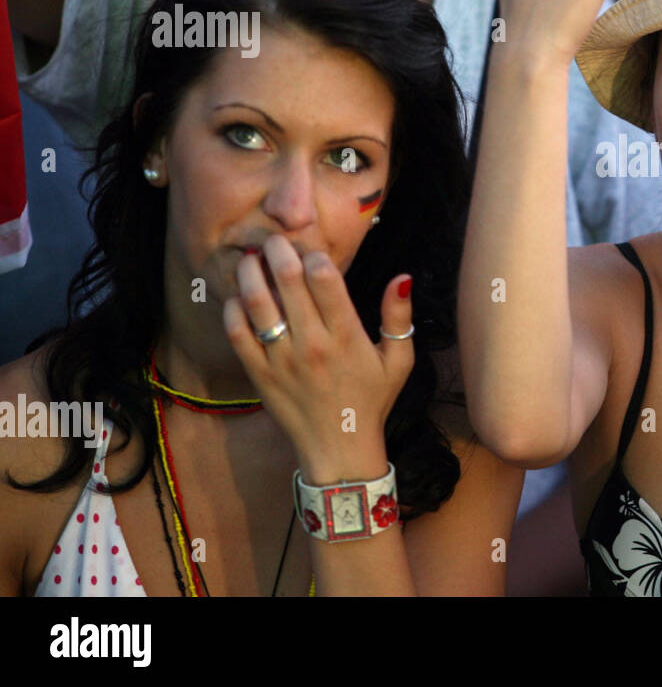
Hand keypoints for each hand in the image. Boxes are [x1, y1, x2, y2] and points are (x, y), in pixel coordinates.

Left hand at [222, 234, 412, 481]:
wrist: (340, 449)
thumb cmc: (371, 401)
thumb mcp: (399, 360)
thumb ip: (398, 317)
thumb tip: (402, 277)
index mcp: (347, 336)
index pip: (325, 278)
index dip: (315, 255)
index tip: (313, 252)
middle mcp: (313, 344)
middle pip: (288, 281)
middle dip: (278, 250)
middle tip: (274, 239)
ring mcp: (283, 359)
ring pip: (258, 302)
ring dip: (251, 272)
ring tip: (251, 258)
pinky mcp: (260, 375)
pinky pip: (238, 334)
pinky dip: (233, 309)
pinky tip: (238, 297)